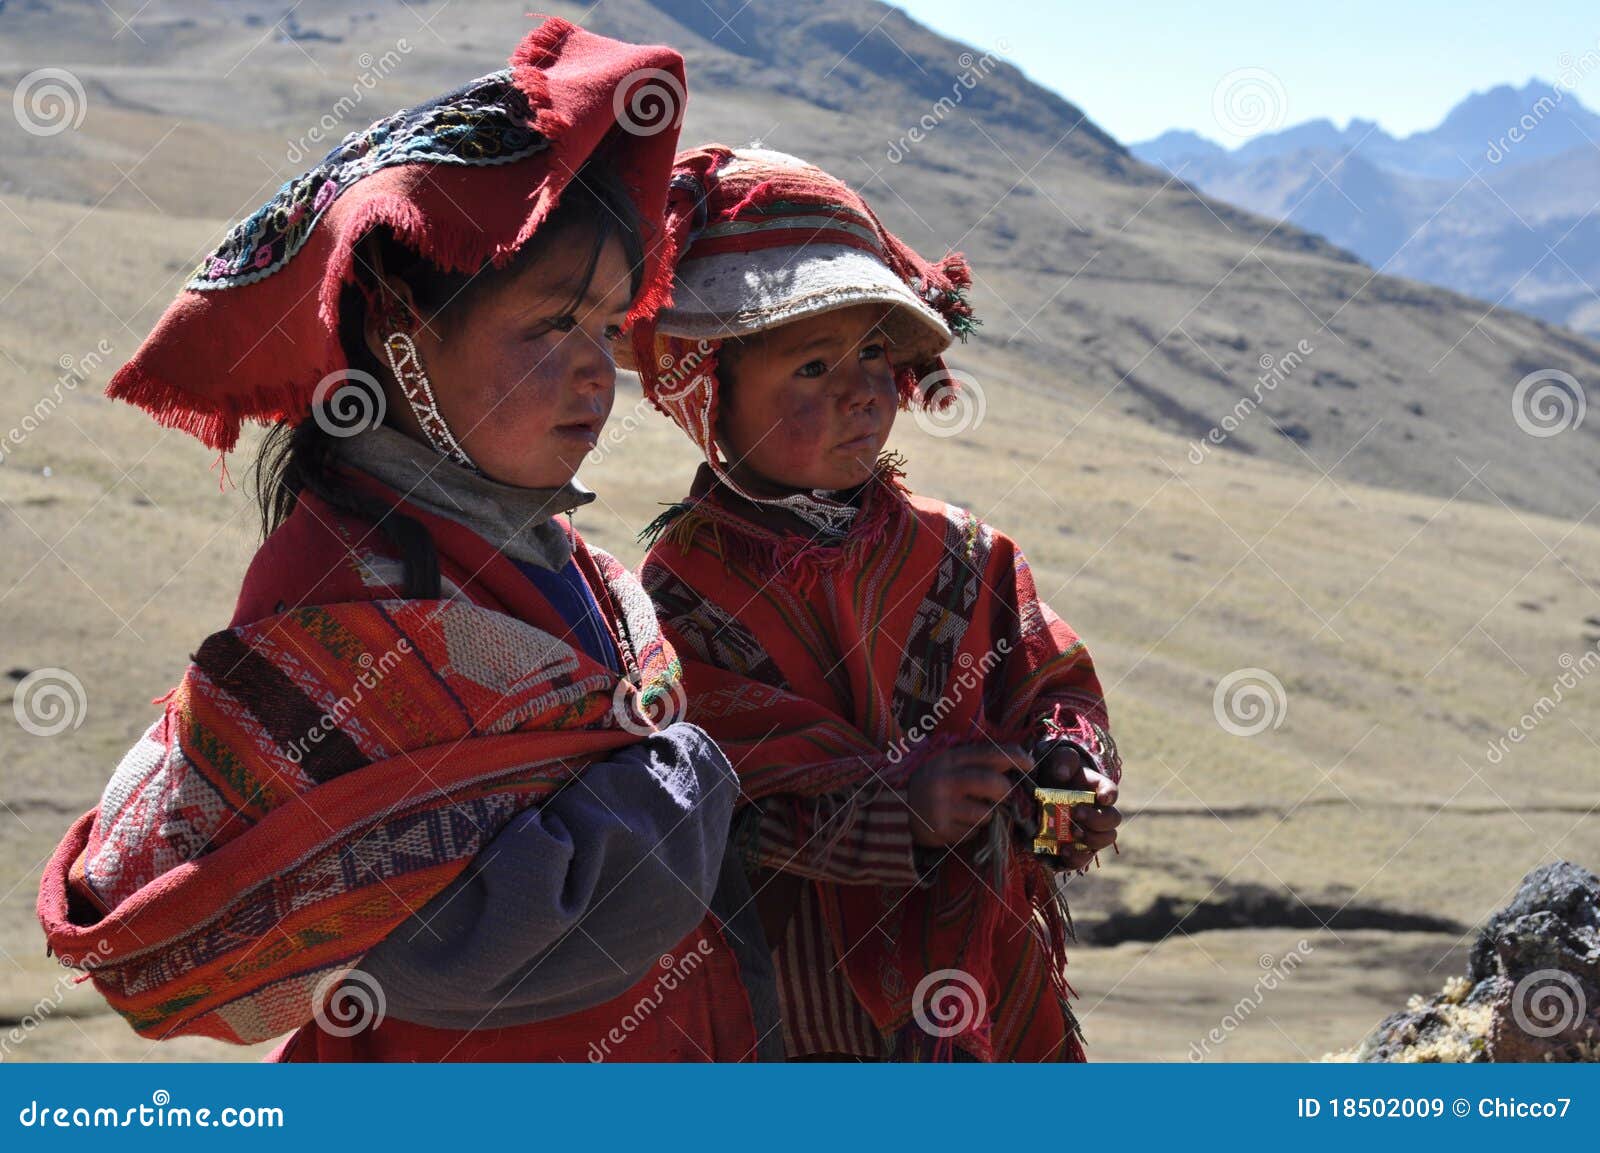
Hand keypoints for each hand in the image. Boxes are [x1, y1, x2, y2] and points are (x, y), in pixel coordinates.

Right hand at [906, 744, 1032, 847]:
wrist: (897, 810)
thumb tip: (1021, 760)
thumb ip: (978, 761)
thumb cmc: (934, 784)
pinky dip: (971, 830)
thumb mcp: (949, 765)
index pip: (989, 754)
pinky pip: (973, 833)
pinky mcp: (940, 830)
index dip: (1015, 757)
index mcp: (948, 759)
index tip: (1030, 764)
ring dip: (985, 815)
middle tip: (1001, 796)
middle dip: (1004, 792)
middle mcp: (944, 780)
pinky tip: (957, 823)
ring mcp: (941, 807)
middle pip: (993, 784)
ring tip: (970, 811)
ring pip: (986, 814)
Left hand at [1036, 742, 1120, 869]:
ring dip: (1091, 840)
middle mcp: (1098, 813)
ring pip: (1102, 842)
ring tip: (1072, 835)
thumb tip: (1062, 775)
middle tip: (1077, 814)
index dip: (1109, 794)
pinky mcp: (1073, 848)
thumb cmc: (1053, 774)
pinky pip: (1081, 860)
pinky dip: (1074, 859)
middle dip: (1097, 820)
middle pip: (1112, 821)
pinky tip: (1063, 852)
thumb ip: (1063, 761)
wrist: (1038, 794)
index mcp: (1097, 790)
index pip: (1110, 791)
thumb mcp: (1056, 760)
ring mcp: (1089, 832)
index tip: (1102, 797)